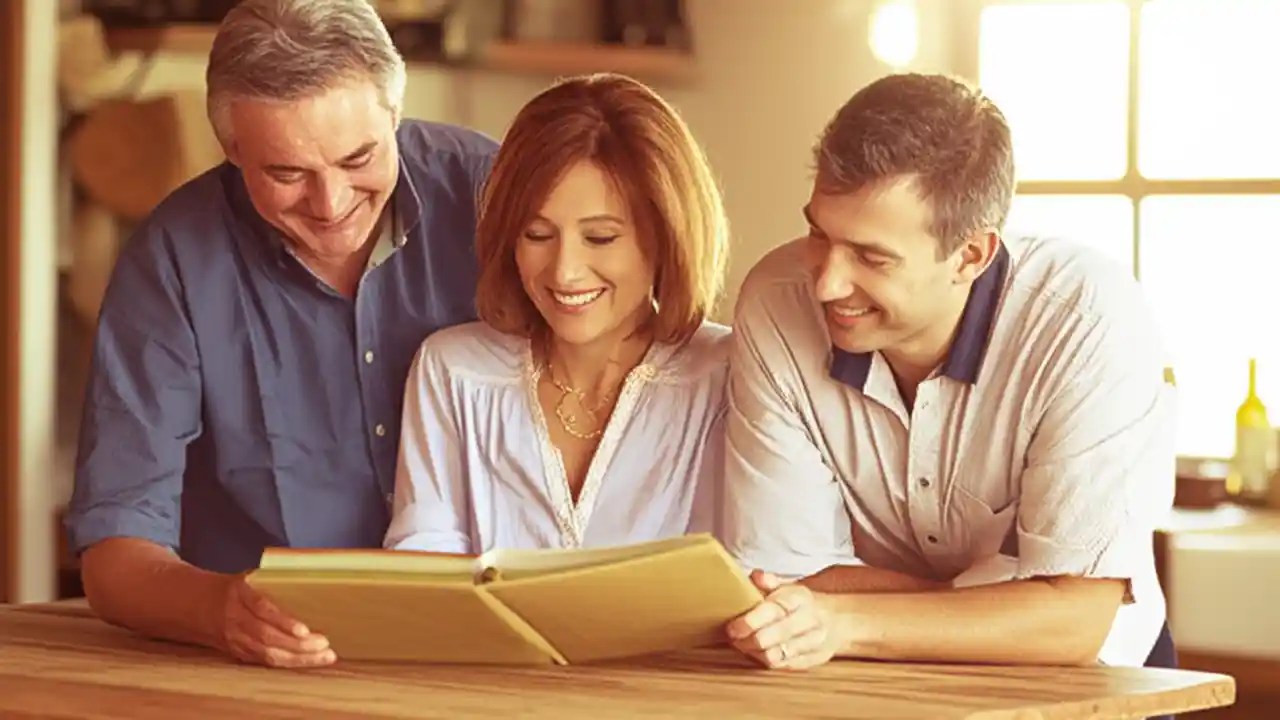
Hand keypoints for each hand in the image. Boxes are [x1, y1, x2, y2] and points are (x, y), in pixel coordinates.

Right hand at [216, 574, 335, 667]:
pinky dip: (286, 663)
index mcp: (239, 593)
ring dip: (297, 658)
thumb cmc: (235, 588)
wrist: (198, 604)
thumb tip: (310, 572)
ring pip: (266, 653)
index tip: (305, 630)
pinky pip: (263, 661)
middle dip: (298, 645)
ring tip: (323, 656)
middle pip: (267, 636)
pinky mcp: (238, 652)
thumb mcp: (249, 577)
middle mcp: (236, 617)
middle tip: (324, 644)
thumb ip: (273, 578)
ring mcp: (235, 638)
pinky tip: (307, 661)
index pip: (262, 609)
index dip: (283, 622)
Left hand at [725, 570, 841, 669]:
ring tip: (742, 644)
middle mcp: (810, 621)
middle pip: (775, 636)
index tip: (732, 627)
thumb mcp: (789, 586)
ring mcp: (813, 643)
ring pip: (778, 655)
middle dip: (748, 639)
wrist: (839, 619)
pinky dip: (765, 660)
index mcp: (801, 598)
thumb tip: (755, 576)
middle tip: (733, 637)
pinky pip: (783, 666)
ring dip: (754, 652)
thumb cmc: (803, 603)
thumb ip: (770, 581)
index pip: (775, 610)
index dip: (750, 621)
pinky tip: (757, 652)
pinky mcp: (812, 661)